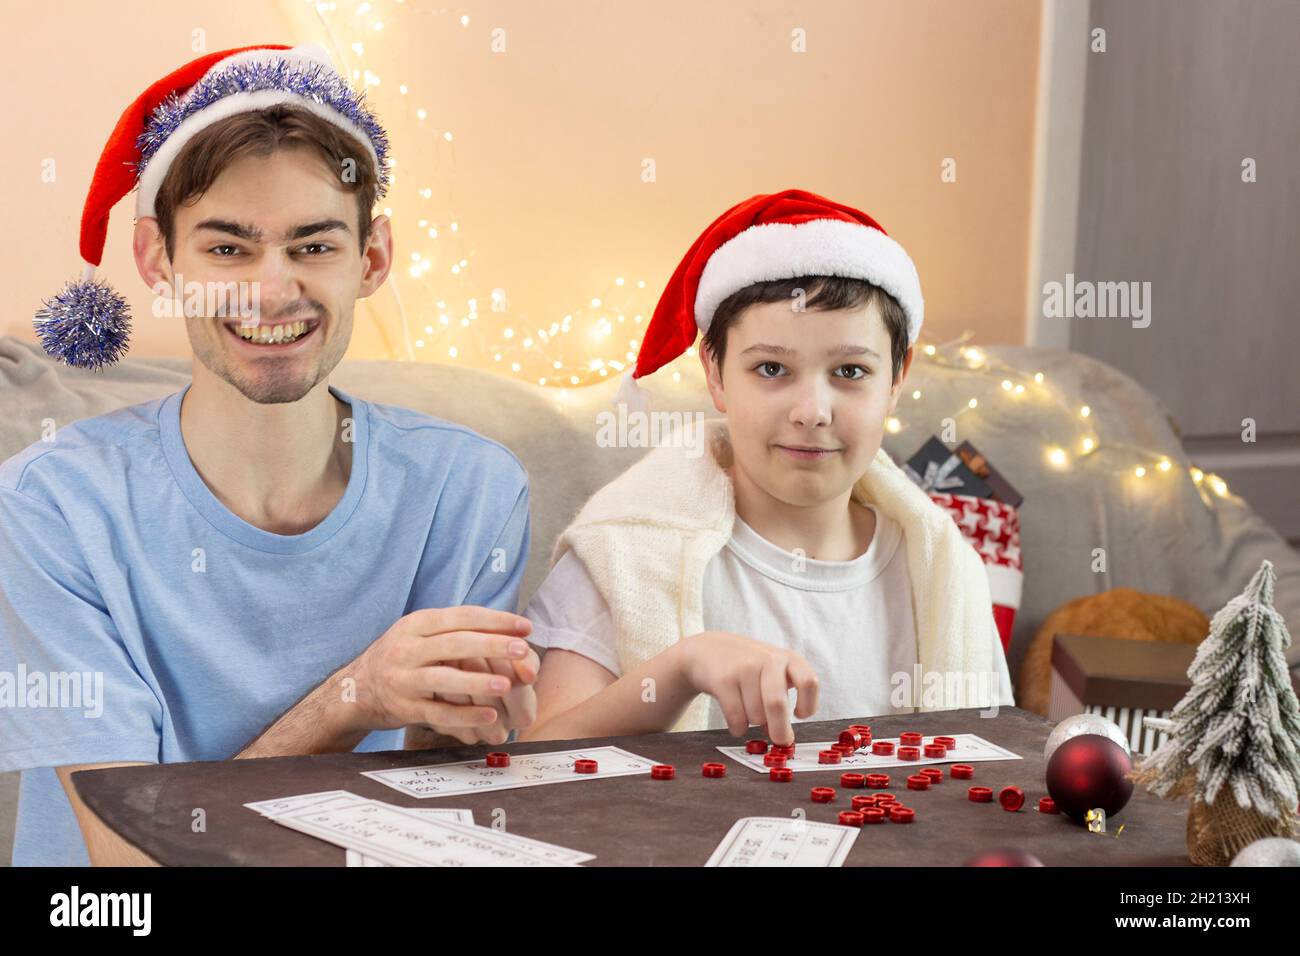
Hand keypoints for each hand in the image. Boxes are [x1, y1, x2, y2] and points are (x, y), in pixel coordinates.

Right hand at [348, 606, 533, 735]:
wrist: (357, 689)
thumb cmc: (403, 657)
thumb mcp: (420, 634)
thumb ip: (455, 630)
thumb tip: (509, 629)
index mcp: (417, 624)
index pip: (461, 616)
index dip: (495, 620)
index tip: (525, 627)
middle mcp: (407, 648)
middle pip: (454, 643)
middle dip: (491, 645)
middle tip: (522, 649)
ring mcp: (403, 679)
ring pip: (443, 679)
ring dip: (477, 681)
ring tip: (506, 684)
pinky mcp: (403, 708)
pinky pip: (438, 713)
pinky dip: (465, 716)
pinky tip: (490, 715)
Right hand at [678, 630, 818, 745]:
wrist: (709, 649)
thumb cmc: (749, 666)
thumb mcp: (773, 673)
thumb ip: (783, 699)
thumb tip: (784, 736)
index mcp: (789, 659)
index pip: (809, 682)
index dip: (808, 704)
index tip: (800, 715)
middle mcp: (768, 660)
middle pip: (777, 704)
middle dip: (779, 729)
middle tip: (780, 740)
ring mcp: (744, 668)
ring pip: (756, 715)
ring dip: (754, 723)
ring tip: (748, 712)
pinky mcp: (723, 679)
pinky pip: (736, 718)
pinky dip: (738, 728)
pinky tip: (737, 722)